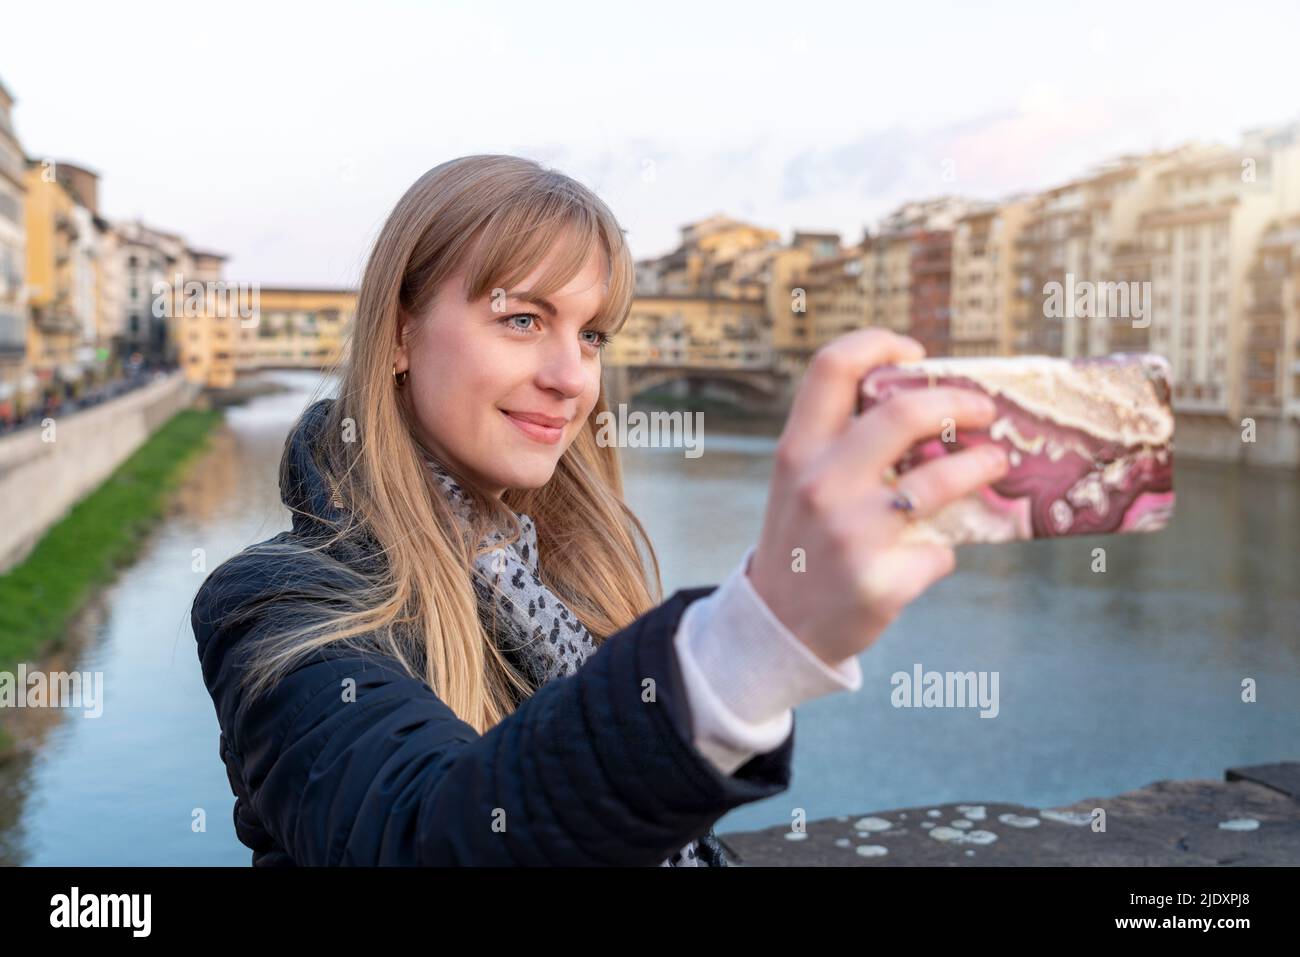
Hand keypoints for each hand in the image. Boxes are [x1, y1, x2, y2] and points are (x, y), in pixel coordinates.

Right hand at [747, 329, 1008, 666]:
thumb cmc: (802, 541)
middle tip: (984, 411)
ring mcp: (852, 534)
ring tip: (996, 464)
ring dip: (983, 466)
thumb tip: (926, 402)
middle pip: (905, 413)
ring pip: (943, 480)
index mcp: (798, 451)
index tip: (917, 354)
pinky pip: (940, 550)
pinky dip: (942, 550)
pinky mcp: (881, 582)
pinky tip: (930, 554)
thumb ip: (841, 442)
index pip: (833, 367)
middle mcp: (821, 484)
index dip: (881, 344)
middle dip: (960, 402)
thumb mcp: (798, 481)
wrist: (778, 627)